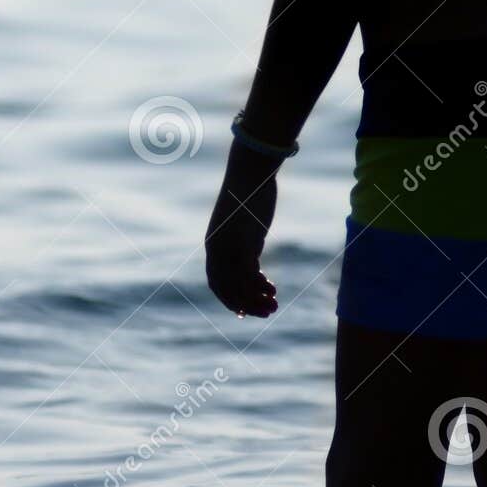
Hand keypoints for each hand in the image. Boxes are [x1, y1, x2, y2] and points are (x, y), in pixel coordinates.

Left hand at [204, 145, 278, 319]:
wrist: (249, 173)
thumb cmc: (248, 197)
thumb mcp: (243, 228)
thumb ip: (246, 247)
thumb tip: (253, 264)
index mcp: (213, 245)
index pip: (216, 282)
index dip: (229, 299)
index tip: (245, 311)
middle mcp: (217, 249)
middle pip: (226, 288)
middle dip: (244, 305)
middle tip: (265, 313)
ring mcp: (230, 246)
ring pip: (239, 284)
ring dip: (255, 300)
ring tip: (273, 307)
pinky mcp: (245, 240)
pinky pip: (249, 272)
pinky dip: (259, 287)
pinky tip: (273, 290)